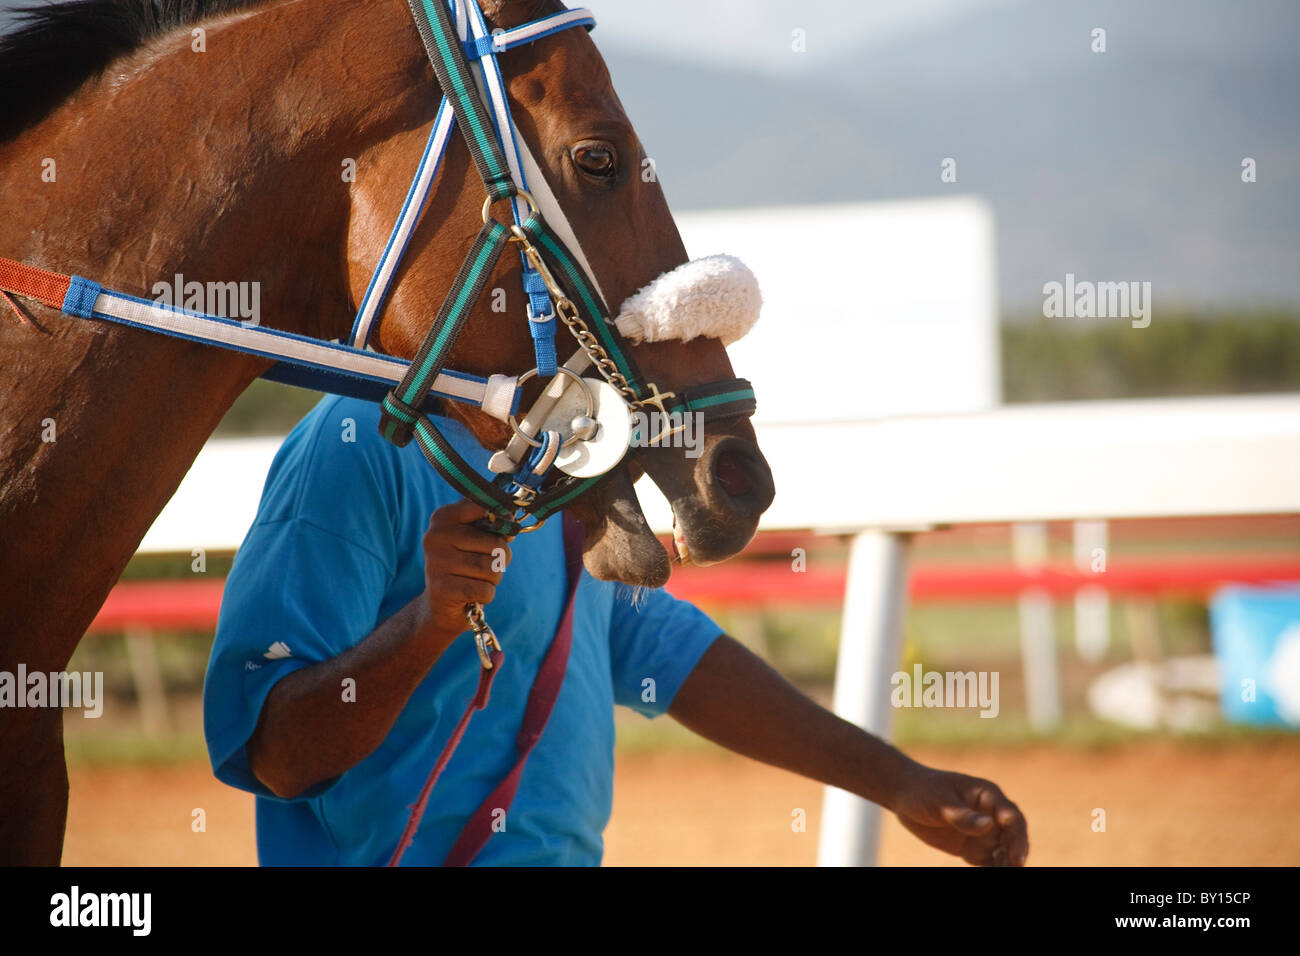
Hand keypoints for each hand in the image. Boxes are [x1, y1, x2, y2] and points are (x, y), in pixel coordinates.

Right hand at [421, 499, 513, 637]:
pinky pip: (485, 590)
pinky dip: (486, 595)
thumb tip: (510, 529)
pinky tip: (472, 594)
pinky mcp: (442, 589)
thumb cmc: (465, 563)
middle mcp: (436, 537)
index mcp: (444, 517)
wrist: (442, 603)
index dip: (502, 520)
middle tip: (484, 566)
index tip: (501, 531)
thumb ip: (493, 526)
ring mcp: (437, 563)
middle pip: (496, 544)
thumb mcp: (475, 537)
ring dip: (493, 578)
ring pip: (492, 569)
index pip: (484, 506)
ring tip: (476, 579)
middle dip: (501, 559)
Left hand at [892, 766, 1028, 865]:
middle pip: (1013, 837)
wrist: (905, 796)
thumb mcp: (939, 800)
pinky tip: (995, 874)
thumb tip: (989, 825)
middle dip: (1017, 853)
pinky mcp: (973, 849)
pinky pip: (990, 863)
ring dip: (1009, 864)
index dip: (1018, 836)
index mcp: (988, 796)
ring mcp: (984, 833)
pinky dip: (995, 869)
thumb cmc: (923, 790)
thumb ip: (962, 814)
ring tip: (1009, 874)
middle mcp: (992, 815)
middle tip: (1016, 868)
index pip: (1011, 817)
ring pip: (1005, 852)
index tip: (1017, 856)